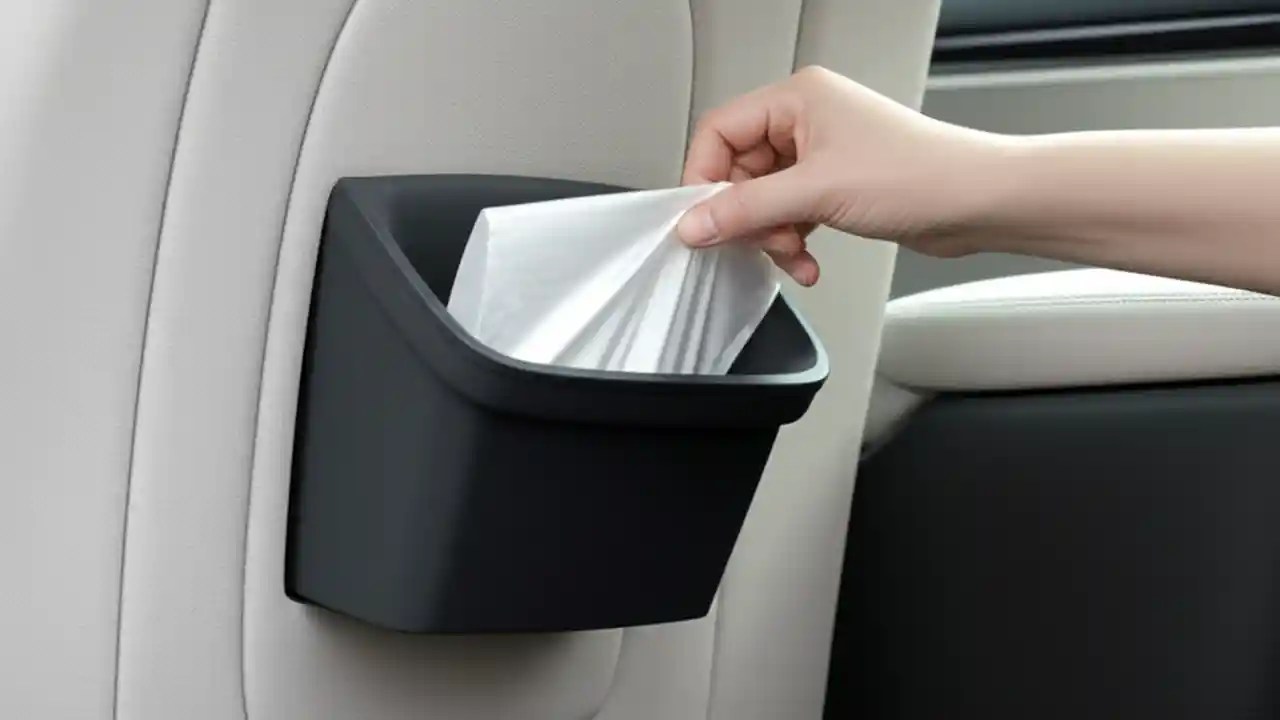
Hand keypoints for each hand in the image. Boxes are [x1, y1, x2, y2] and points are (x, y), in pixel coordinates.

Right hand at [677, 66, 1009, 285]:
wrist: (977, 202)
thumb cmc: (920, 173)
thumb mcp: (817, 192)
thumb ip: (747, 210)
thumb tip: (695, 223)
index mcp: (798, 98)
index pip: (719, 131)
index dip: (704, 178)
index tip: (703, 219)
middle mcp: (806, 121)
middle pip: (739, 171)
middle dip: (747, 216)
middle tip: (758, 241)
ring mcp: (821, 155)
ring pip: (764, 200)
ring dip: (772, 236)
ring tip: (791, 253)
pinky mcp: (835, 187)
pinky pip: (790, 216)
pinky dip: (792, 242)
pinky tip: (807, 261)